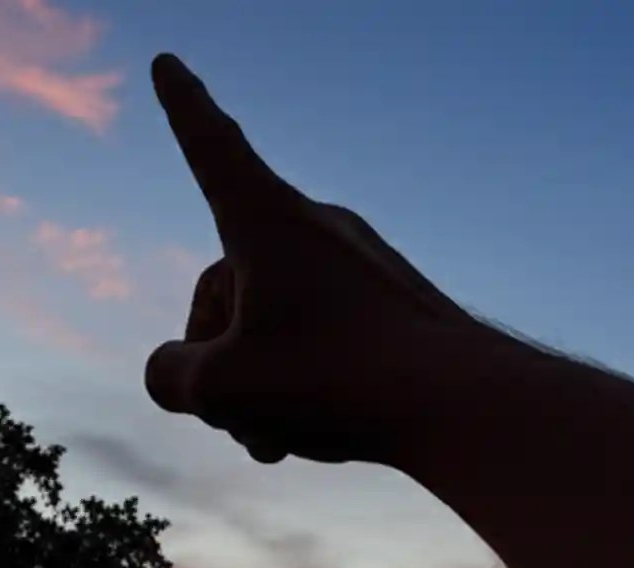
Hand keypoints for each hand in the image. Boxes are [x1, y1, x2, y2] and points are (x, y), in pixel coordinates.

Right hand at [145, 53, 486, 466]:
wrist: (464, 405)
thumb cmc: (336, 383)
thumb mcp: (221, 390)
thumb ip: (171, 376)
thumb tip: (179, 370)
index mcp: (266, 222)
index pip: (211, 147)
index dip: (181, 107)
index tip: (168, 62)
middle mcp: (313, 226)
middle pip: (224, 285)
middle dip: (214, 356)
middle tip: (235, 417)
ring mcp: (355, 262)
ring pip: (268, 319)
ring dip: (254, 383)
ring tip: (273, 440)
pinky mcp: (385, 301)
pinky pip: (316, 331)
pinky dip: (297, 379)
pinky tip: (306, 433)